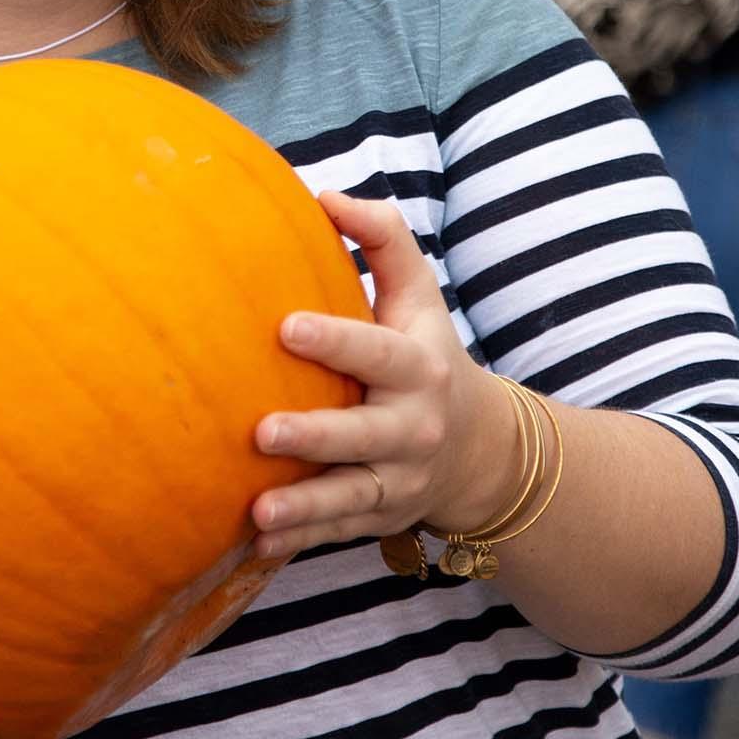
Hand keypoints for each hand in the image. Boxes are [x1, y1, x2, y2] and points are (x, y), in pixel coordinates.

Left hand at [250, 192, 513, 559]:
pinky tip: (258, 545)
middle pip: (363, 435)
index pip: (375, 351)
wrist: (482, 448)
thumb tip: (322, 194)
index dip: (334, 340)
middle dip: (315, 436)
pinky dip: (302, 541)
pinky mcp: (380, 517)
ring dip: (304, 508)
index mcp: (417, 367)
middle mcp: (411, 427)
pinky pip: (338, 532)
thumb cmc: (426, 351)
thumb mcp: (419, 292)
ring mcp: (398, 480)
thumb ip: (380, 238)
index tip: (285, 327)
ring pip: (351, 497)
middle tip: (261, 431)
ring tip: (257, 511)